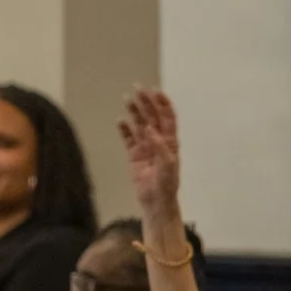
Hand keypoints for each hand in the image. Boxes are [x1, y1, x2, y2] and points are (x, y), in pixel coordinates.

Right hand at [118, 87, 179, 215]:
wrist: (156, 201)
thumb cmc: (167, 184)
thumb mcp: (168, 166)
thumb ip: (160, 147)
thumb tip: (150, 129)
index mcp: (170, 141)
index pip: (167, 117)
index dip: (162, 103)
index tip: (154, 91)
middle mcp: (158, 140)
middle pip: (152, 116)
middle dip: (145, 102)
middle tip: (137, 89)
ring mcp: (146, 147)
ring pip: (139, 125)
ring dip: (134, 112)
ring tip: (127, 99)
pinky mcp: (134, 155)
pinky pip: (128, 139)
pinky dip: (124, 130)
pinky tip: (120, 120)